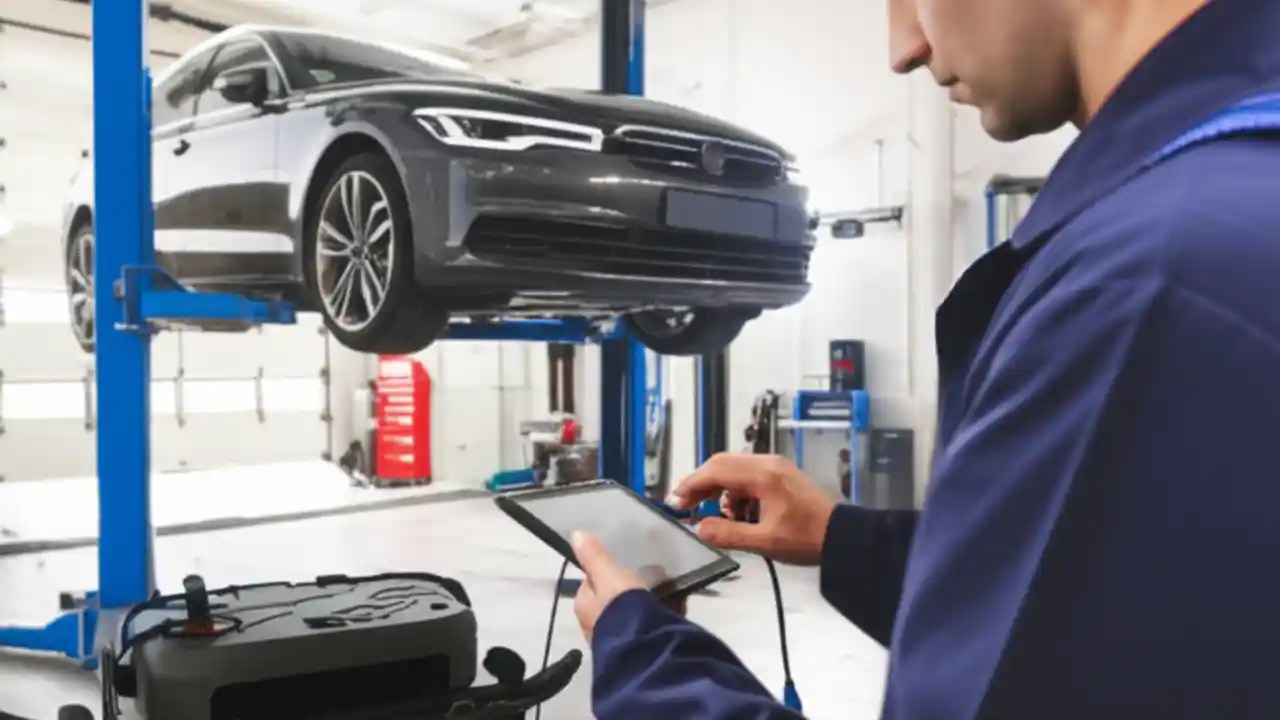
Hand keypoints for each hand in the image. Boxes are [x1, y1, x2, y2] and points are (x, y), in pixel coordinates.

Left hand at [572, 532, 688, 642]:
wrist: (642, 648)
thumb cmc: (620, 607)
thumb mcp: (608, 575)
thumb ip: (595, 556)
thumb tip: (575, 534)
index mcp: (584, 604)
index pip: (592, 582)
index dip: (607, 571)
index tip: (627, 563)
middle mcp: (595, 623)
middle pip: (613, 598)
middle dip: (631, 588)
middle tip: (652, 575)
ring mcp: (616, 637)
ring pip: (632, 612)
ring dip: (647, 601)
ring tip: (668, 588)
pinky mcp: (638, 646)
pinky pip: (648, 624)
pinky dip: (660, 615)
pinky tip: (676, 606)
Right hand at [669, 453, 835, 565]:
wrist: (842, 536)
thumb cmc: (806, 539)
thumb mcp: (764, 542)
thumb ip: (728, 534)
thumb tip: (700, 528)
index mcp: (763, 475)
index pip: (716, 471)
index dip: (691, 485)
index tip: (677, 501)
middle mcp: (767, 463)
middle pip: (722, 464)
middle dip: (702, 485)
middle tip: (688, 507)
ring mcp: (775, 466)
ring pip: (734, 469)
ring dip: (720, 490)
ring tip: (721, 517)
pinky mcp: (780, 474)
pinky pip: (748, 475)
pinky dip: (736, 491)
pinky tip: (740, 514)